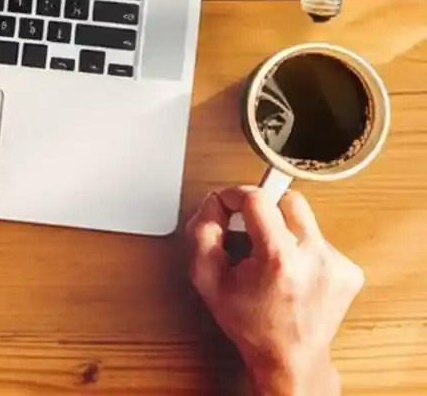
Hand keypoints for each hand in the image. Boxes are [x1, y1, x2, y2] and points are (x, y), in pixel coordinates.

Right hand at [186, 187, 363, 395]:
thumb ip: (203, 234)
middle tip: (251, 228)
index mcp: (278, 258)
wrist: (290, 357)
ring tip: (271, 260)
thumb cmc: (250, 325)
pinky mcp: (349, 270)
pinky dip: (303, 250)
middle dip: (265, 209)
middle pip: (288, 200)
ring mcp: (336, 263)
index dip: (237, 194)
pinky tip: (292, 273)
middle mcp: (314, 256)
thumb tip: (213, 204)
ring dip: (284, 232)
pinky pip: (320, 241)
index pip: (259, 198)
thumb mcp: (208, 281)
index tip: (229, 202)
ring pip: (305, 221)